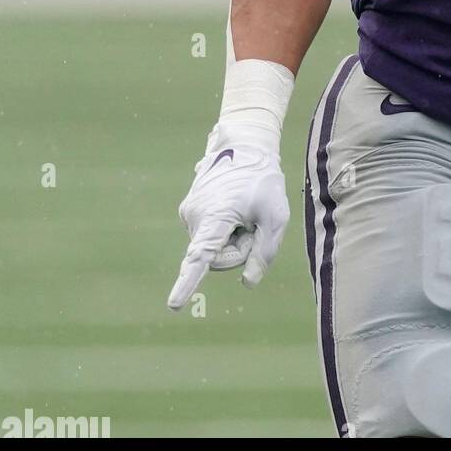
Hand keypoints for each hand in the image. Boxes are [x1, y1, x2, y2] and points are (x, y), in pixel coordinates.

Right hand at [167, 136, 289, 310]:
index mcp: (215, 217)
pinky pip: (208, 234)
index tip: (174, 304)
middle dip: (238, 249)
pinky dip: (223, 228)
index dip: (188, 283)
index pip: (201, 257)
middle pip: (217, 258)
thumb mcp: (275, 216)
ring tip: (243, 211)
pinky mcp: (189, 210)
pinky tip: (233, 207)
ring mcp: (189, 212)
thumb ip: (264, 252)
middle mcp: (194, 217)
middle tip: (253, 223)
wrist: (244, 146)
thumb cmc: (263, 181)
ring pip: (212, 246)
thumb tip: (248, 282)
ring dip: (231, 236)